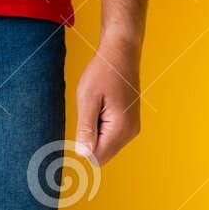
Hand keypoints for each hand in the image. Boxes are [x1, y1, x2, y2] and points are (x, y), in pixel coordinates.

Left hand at [74, 36, 141, 165]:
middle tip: (87, 112)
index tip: (77, 126)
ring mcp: (132, 127)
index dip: (82, 147)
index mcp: (121, 129)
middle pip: (102, 153)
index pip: (97, 157)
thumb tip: (83, 154)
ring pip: (106, 144)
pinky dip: (100, 125)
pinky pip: (110, 134)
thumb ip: (86, 128)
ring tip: (96, 106)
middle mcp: (130, 132)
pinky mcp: (129, 121)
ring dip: (94, 131)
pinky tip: (101, 105)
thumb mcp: (87, 98)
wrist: (120, 52)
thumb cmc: (103, 71)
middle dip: (89, 139)